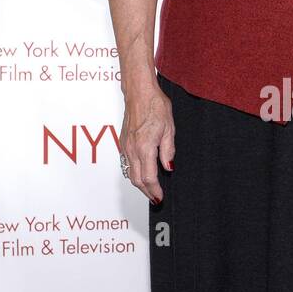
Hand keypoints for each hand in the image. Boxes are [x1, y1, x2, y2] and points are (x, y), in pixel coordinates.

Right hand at [119, 80, 175, 203]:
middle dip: (146, 192)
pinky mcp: (123, 142)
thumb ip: (168, 150)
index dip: (155, 190)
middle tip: (156, 198)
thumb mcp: (169, 129)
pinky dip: (134, 173)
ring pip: (129, 173)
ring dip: (139, 184)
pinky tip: (142, 173)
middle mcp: (132, 149)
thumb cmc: (155, 106)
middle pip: (137, 180)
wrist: (139, 92)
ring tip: (150, 189)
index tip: (160, 197)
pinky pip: (126, 163)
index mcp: (145, 147)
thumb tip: (169, 167)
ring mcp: (125, 146)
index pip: (149, 177)